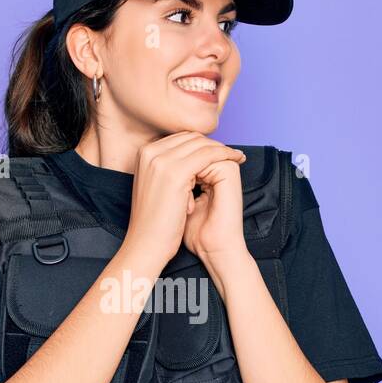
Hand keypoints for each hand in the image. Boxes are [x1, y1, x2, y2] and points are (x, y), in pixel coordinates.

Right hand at [121, 132, 246, 268]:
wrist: (146, 244)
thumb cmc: (153, 222)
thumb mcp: (156, 187)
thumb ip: (166, 169)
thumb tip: (189, 161)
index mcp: (144, 153)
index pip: (180, 138)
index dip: (202, 144)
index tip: (219, 151)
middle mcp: (149, 151)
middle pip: (190, 137)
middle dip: (214, 144)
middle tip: (233, 153)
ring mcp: (161, 160)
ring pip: (201, 144)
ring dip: (222, 149)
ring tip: (237, 157)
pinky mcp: (175, 172)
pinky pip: (208, 154)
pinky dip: (225, 155)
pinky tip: (237, 160)